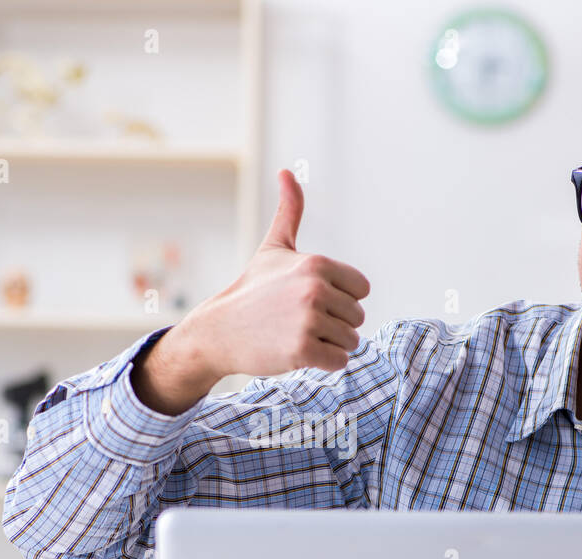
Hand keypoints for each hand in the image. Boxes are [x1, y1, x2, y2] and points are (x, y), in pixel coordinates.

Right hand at [177, 169, 370, 377]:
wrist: (220, 331)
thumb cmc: (251, 290)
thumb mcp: (273, 248)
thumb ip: (290, 212)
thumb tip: (287, 172)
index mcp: (316, 264)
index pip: (362, 289)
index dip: (341, 299)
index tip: (312, 300)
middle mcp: (314, 289)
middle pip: (357, 317)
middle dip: (335, 324)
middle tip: (300, 322)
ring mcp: (308, 320)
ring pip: (350, 341)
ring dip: (329, 345)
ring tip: (298, 335)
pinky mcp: (302, 350)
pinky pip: (339, 362)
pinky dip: (324, 363)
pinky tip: (299, 353)